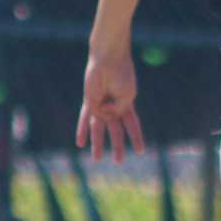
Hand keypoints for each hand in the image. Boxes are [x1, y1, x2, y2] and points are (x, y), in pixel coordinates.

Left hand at [77, 46, 144, 161]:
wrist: (108, 59)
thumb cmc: (121, 75)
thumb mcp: (127, 96)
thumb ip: (117, 110)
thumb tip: (104, 117)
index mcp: (126, 104)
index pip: (132, 125)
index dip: (136, 138)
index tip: (140, 151)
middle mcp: (113, 107)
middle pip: (115, 131)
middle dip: (117, 147)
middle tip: (119, 161)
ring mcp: (101, 105)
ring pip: (98, 129)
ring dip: (97, 144)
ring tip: (97, 159)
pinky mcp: (89, 101)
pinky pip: (85, 119)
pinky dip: (82, 130)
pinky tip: (80, 143)